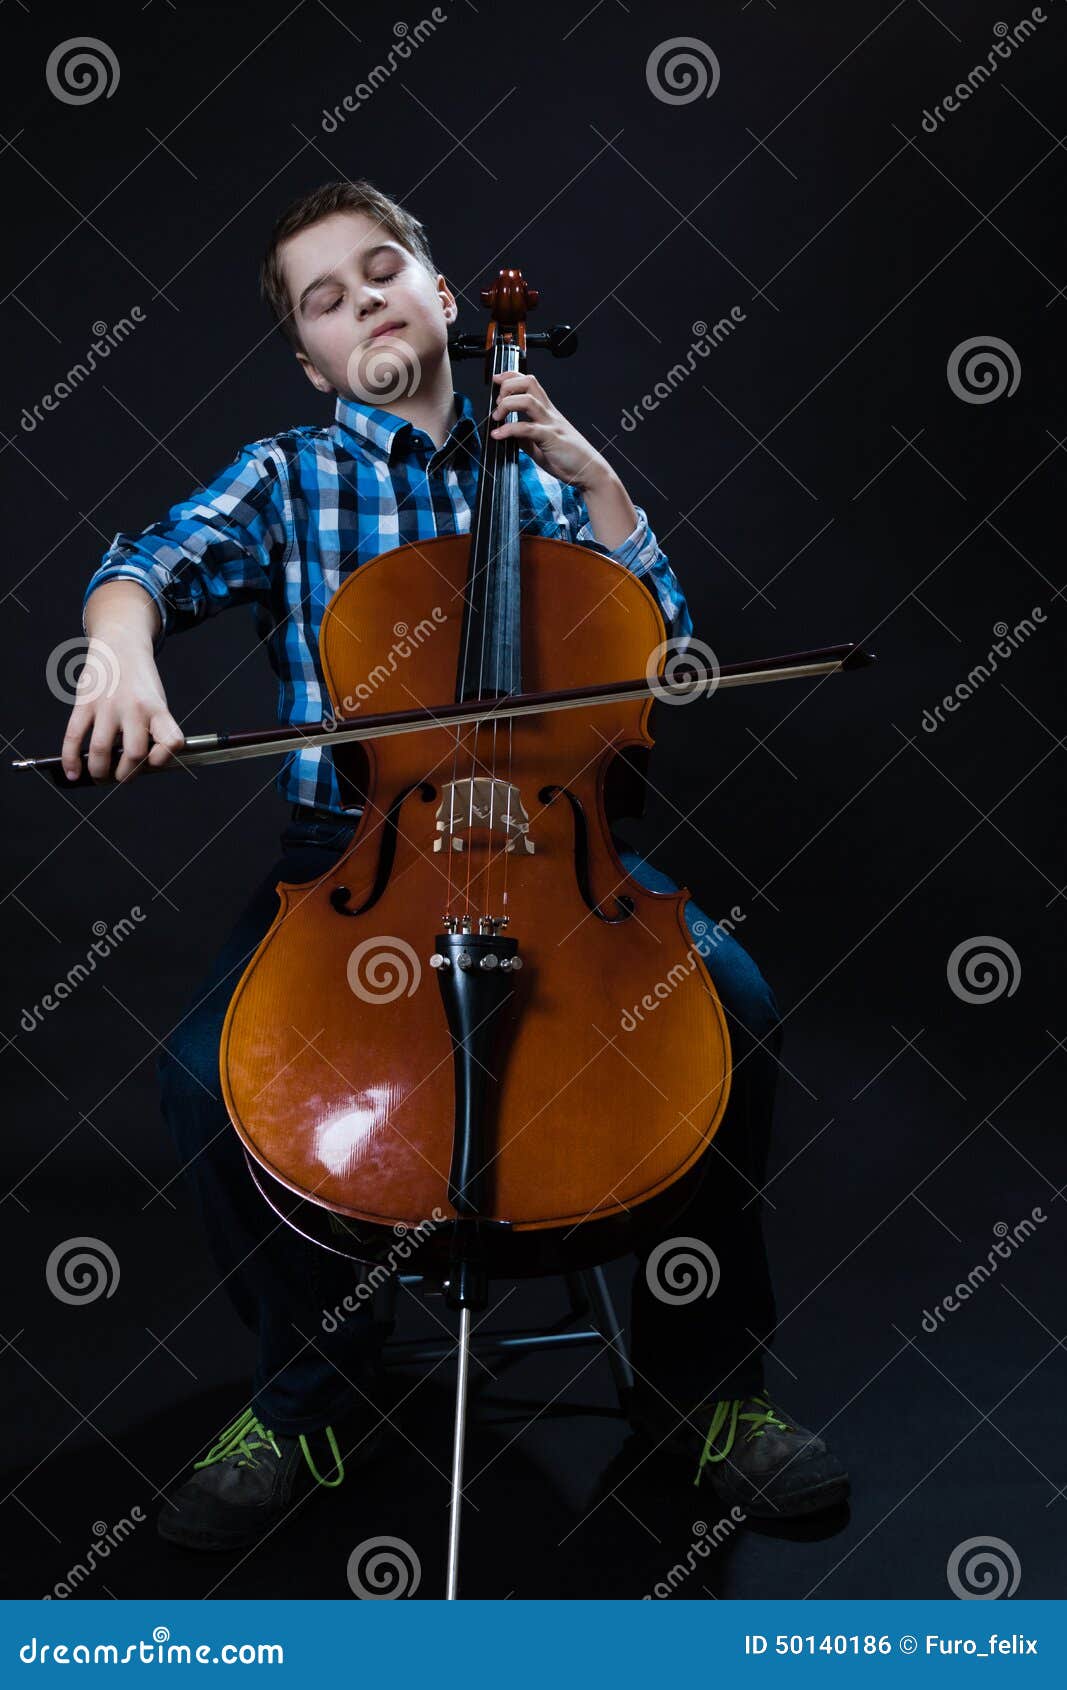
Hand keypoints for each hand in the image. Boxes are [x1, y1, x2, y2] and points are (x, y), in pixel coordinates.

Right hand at [61, 632, 184, 783]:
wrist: (120, 646)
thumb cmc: (140, 682)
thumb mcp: (157, 703)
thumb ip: (153, 731)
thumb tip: (140, 767)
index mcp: (158, 709)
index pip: (172, 741)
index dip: (164, 759)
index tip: (153, 763)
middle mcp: (135, 708)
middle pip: (134, 754)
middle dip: (126, 775)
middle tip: (121, 776)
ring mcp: (108, 705)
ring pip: (102, 750)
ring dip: (100, 772)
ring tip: (101, 775)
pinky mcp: (85, 702)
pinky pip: (74, 737)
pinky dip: (71, 759)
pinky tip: (73, 772)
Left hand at [489, 372, 610, 490]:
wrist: (590, 472)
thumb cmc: (570, 459)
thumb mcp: (541, 446)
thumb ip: (525, 438)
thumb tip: (509, 434)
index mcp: (547, 412)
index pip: (529, 383)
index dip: (511, 377)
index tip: (497, 380)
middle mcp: (549, 413)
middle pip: (528, 383)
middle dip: (507, 386)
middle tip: (497, 402)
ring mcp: (551, 424)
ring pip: (527, 400)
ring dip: (506, 404)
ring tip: (497, 417)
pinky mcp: (551, 438)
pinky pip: (527, 428)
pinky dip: (509, 429)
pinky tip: (499, 435)